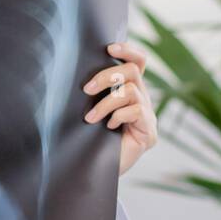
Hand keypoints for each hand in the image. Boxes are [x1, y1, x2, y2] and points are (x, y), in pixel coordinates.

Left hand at [82, 42, 158, 175]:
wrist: (94, 173)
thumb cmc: (89, 141)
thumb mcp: (89, 110)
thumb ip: (93, 93)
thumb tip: (72, 70)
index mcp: (129, 92)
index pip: (139, 62)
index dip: (128, 50)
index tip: (109, 47)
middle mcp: (142, 101)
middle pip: (133, 72)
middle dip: (107, 76)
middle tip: (86, 90)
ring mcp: (148, 117)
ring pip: (130, 92)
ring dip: (106, 103)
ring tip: (90, 118)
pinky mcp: (149, 134)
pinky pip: (136, 111)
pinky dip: (118, 116)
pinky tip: (108, 127)